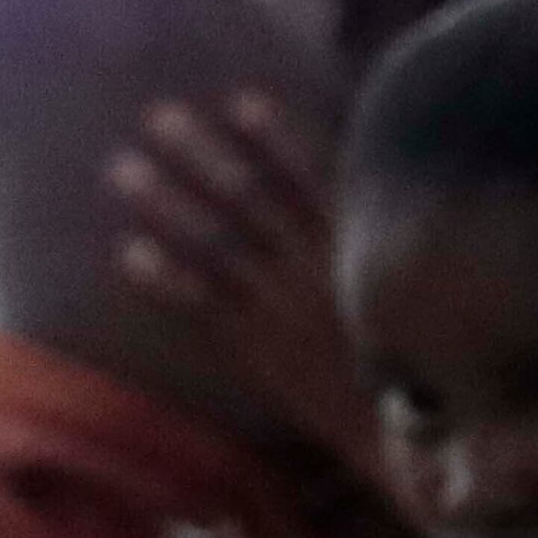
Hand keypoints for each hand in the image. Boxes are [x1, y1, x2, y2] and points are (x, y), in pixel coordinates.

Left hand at [110, 91, 380, 480]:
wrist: (402, 437)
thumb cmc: (413, 366)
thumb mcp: (410, 294)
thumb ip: (381, 248)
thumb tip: (363, 201)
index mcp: (357, 252)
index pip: (314, 179)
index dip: (277, 139)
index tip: (241, 100)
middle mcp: (315, 269)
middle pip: (250, 197)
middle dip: (203, 154)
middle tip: (159, 117)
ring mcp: (282, 307)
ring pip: (216, 241)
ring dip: (167, 202)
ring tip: (124, 168)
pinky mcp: (257, 347)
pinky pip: (202, 305)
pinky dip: (165, 278)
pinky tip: (127, 251)